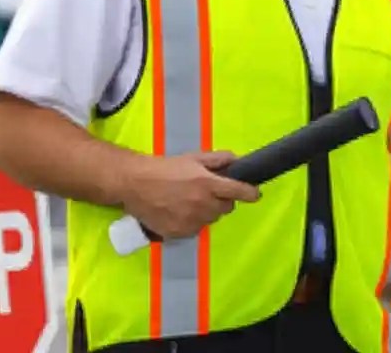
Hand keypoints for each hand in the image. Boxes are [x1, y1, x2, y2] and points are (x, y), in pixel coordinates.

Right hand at [120, 151, 260, 238]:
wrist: (135, 183)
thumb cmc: (165, 167)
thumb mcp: (193, 157)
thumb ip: (218, 159)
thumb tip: (238, 161)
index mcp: (207, 184)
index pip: (239, 192)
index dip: (250, 193)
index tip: (254, 194)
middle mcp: (202, 205)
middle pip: (226, 208)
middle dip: (222, 200)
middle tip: (208, 192)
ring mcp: (190, 221)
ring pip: (211, 220)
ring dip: (207, 211)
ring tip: (189, 201)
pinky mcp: (179, 233)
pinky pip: (195, 229)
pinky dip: (192, 222)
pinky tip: (179, 211)